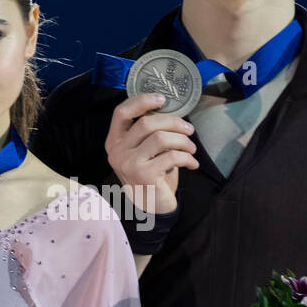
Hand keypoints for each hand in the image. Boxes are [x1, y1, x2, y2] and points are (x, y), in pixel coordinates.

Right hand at [104, 93, 198, 215]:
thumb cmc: (151, 174)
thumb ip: (147, 133)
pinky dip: (187, 158)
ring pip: (160, 138)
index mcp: (114, 141)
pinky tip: (192, 164)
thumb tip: (170, 110)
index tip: (162, 99)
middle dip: (174, 122)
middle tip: (190, 129)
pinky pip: (171, 156)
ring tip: (192, 149)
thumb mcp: (144, 151)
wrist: (152, 207)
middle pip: (146, 123)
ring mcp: (128, 164)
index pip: (121, 112)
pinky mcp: (144, 175)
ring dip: (183, 141)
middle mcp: (117, 151)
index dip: (142, 101)